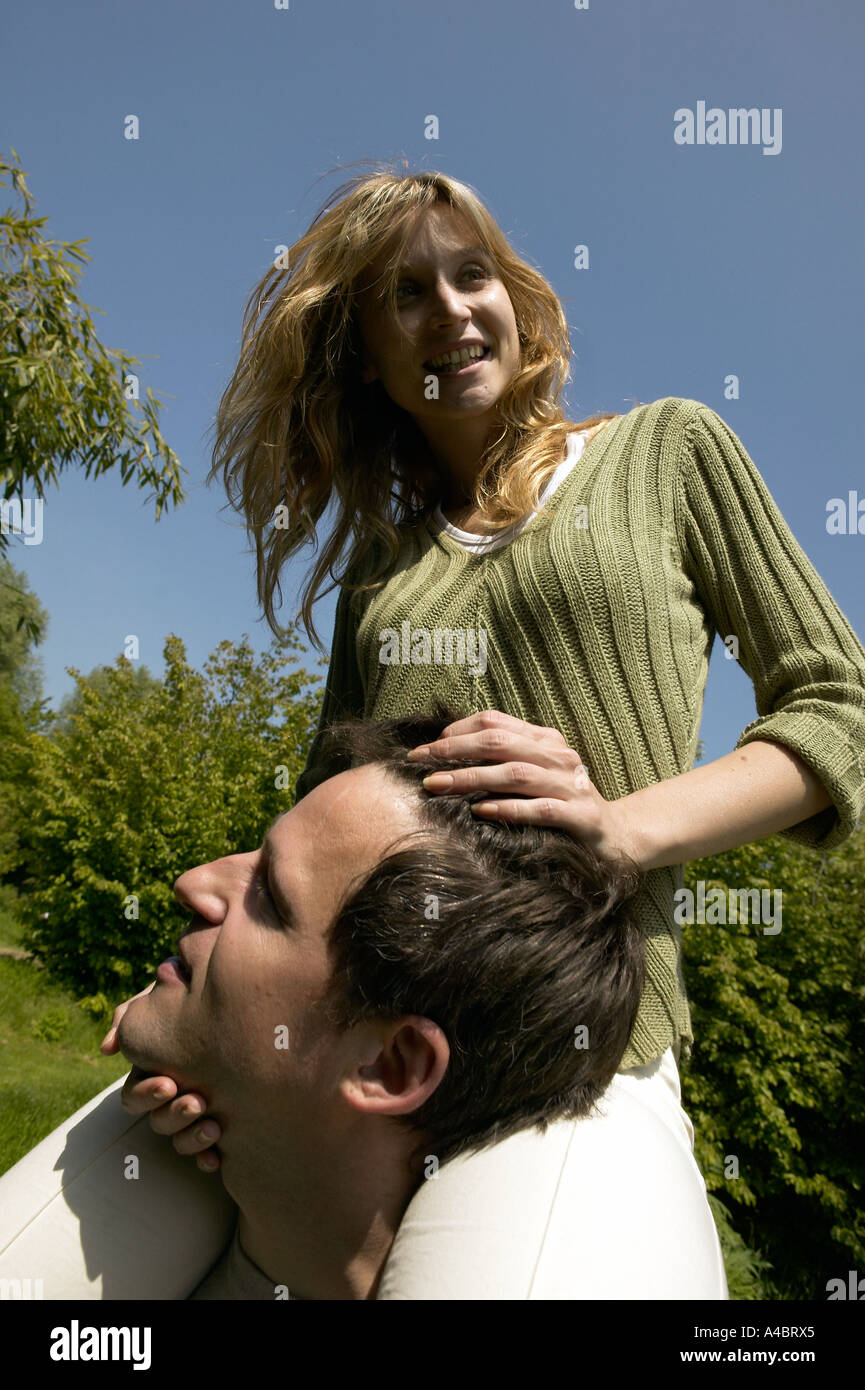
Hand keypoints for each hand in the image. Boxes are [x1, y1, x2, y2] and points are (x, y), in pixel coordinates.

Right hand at [100, 986, 221, 1172]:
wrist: (248, 999)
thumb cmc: (199, 994)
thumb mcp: (167, 994)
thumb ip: (135, 1012)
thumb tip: (108, 1048)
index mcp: (154, 1071)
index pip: (135, 1095)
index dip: (146, 1094)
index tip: (168, 1083)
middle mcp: (172, 1098)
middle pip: (157, 1121)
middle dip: (172, 1115)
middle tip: (197, 1102)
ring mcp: (195, 1114)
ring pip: (180, 1140)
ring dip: (191, 1138)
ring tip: (214, 1125)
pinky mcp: (221, 1127)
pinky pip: (207, 1154)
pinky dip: (208, 1157)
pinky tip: (219, 1156)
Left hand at [405, 709, 643, 869]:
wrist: (620, 836)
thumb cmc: (565, 805)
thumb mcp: (537, 775)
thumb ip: (503, 761)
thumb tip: (447, 756)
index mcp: (546, 740)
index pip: (495, 721)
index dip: (457, 730)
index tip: (428, 748)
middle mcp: (559, 757)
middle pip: (499, 742)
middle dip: (454, 751)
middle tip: (420, 763)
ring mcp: (572, 785)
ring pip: (515, 773)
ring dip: (471, 778)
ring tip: (438, 786)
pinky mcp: (582, 816)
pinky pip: (541, 809)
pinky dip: (508, 808)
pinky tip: (481, 811)